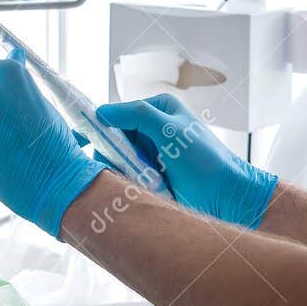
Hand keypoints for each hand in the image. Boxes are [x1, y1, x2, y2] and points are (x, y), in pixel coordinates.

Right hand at [95, 94, 277, 228]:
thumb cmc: (204, 160)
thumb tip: (101, 112)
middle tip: (115, 166)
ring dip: (121, 170)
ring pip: (118, 159)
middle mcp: (153, 129)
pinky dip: (127, 182)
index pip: (119, 113)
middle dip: (112, 152)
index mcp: (159, 109)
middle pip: (114, 137)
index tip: (80, 138)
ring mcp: (151, 153)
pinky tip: (135, 188)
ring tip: (134, 179)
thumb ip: (135, 115)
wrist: (226, 196)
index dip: (101, 126)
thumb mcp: (169, 130)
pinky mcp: (150, 175)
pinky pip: (127, 175)